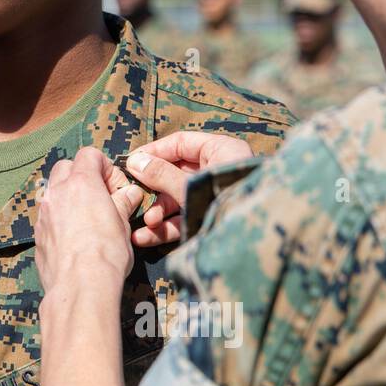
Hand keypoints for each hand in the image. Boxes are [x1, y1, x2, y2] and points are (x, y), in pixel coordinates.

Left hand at [35, 146, 144, 303]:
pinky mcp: (37, 234)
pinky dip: (59, 217)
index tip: (116, 188)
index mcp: (81, 183)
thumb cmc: (106, 253)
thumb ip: (123, 202)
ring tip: (88, 217)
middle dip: (83, 176)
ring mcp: (44, 213)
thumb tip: (130, 194)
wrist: (80, 285)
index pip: (89, 154)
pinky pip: (47, 215)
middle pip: (66, 167)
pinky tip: (74, 236)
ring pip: (53, 191)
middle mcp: (57, 193)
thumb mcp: (123, 223)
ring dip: (69, 196)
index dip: (105, 167)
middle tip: (101, 197)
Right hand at [124, 131, 251, 246]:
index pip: (180, 143)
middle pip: (176, 173)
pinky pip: (186, 217)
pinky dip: (167, 227)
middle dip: (154, 190)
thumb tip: (134, 162)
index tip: (130, 163)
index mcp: (221, 151)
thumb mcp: (189, 186)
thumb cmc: (225, 202)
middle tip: (134, 197)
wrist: (255, 242)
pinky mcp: (213, 219)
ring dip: (159, 212)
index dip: (154, 152)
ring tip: (146, 223)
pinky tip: (146, 237)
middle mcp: (219, 171)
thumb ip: (161, 174)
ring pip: (179, 198)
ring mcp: (216, 196)